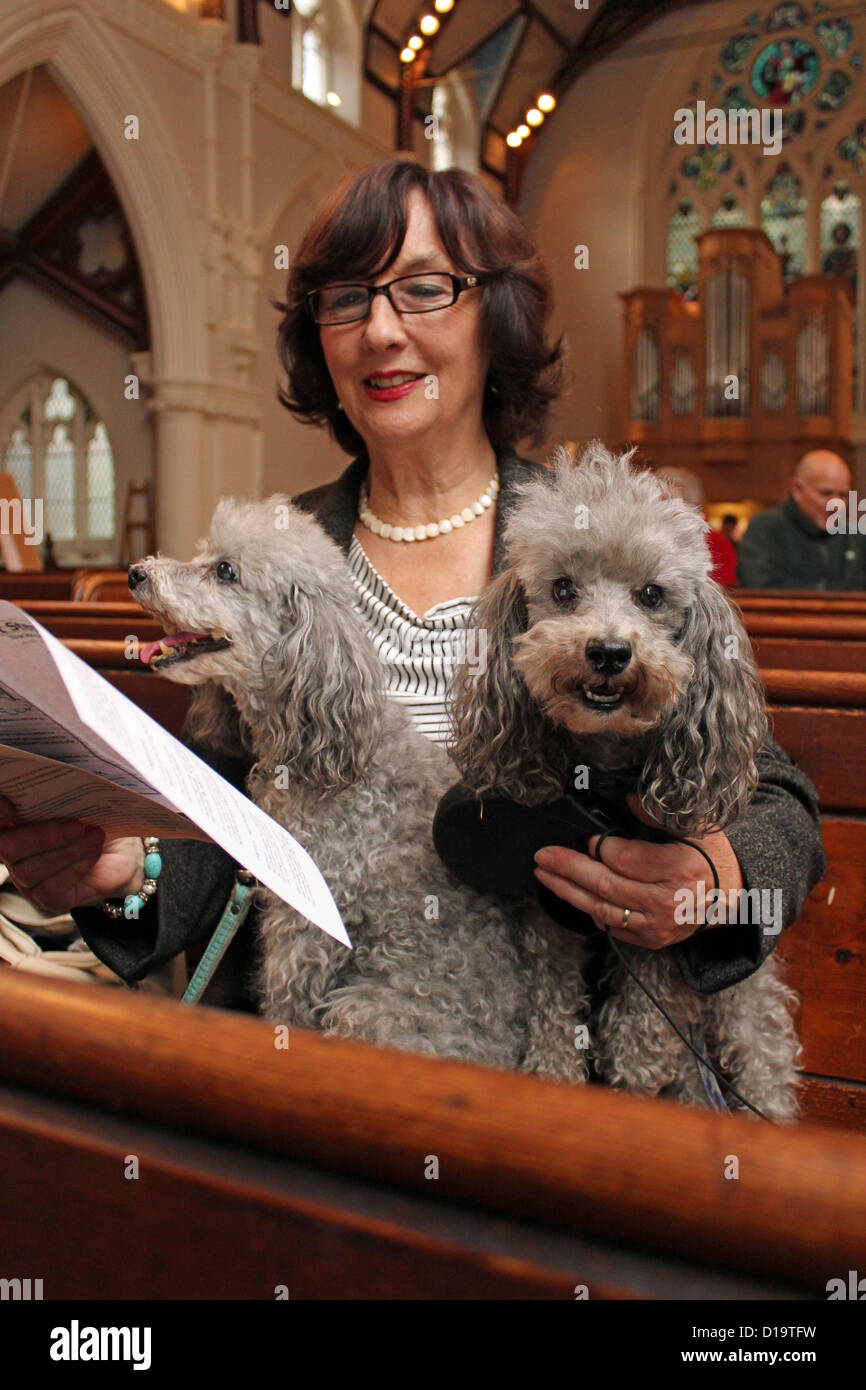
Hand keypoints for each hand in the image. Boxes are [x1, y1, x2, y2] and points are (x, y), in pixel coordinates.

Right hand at [0, 796, 144, 915]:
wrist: (128, 853)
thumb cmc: (99, 820)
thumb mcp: (84, 802)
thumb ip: (64, 794)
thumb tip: (62, 778)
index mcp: (16, 823)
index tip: (10, 803)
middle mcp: (14, 852)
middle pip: (6, 847)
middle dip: (41, 835)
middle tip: (76, 825)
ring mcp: (27, 879)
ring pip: (29, 870)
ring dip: (67, 851)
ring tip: (95, 835)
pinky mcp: (47, 899)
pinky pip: (49, 888)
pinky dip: (75, 867)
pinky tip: (94, 853)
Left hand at [533, 793, 744, 949]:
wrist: (734, 899)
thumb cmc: (712, 858)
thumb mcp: (698, 827)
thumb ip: (659, 815)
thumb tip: (627, 800)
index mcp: (678, 869)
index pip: (623, 859)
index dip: (597, 846)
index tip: (583, 834)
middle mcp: (666, 901)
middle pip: (605, 885)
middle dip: (568, 869)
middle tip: (543, 855)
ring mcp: (657, 925)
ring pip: (601, 909)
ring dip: (568, 891)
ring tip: (544, 874)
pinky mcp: (651, 940)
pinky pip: (611, 926)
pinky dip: (590, 909)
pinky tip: (573, 894)